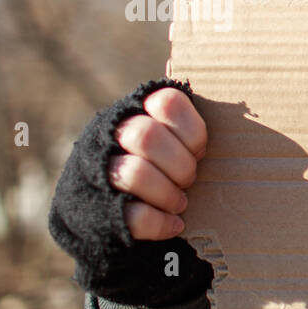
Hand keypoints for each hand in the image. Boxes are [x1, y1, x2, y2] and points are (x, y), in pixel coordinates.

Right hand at [108, 88, 207, 239]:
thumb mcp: (173, 134)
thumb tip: (207, 84)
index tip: (199, 152)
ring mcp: (101, 169)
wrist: (113, 207)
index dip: (192, 132)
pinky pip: (132, 215)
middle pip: (146, 136)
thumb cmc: (161, 163)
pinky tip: (173, 224)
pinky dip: (160, 223)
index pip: (167, 102)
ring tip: (180, 204)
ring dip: (167, 193)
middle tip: (189, 180)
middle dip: (179, 165)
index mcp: (138, 109)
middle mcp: (114, 134)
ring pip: (133, 172)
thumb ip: (186, 117)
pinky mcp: (100, 206)